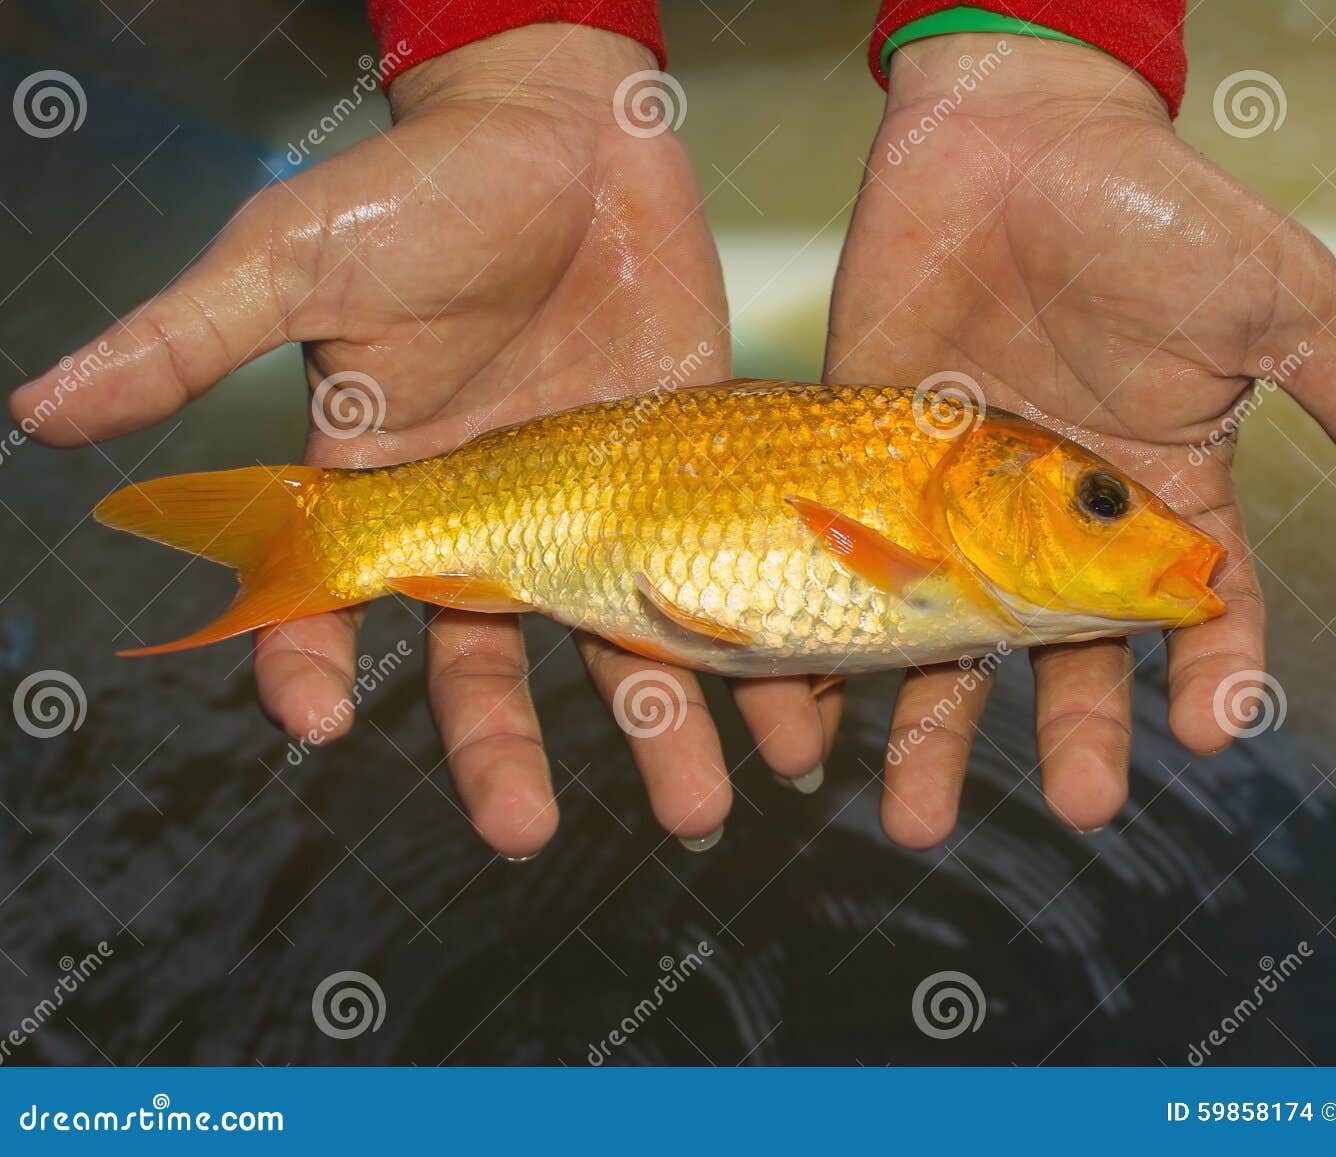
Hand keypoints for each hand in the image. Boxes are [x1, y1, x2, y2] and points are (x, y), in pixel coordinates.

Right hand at [10, 24, 835, 856]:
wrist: (572, 131)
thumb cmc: (424, 185)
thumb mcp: (299, 256)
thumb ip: (190, 339)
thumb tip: (40, 409)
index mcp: (391, 486)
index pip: (336, 606)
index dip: (315, 667)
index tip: (321, 726)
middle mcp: (495, 519)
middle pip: (490, 662)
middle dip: (504, 751)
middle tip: (527, 833)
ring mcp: (598, 508)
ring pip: (619, 643)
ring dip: (655, 731)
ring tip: (695, 810)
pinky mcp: (687, 478)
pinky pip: (720, 578)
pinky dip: (756, 646)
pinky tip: (793, 711)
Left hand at [825, 35, 1335, 847]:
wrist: (1005, 133)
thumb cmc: (1155, 208)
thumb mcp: (1277, 303)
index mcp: (1163, 495)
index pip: (1204, 614)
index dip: (1217, 675)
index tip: (1213, 732)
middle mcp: (1060, 522)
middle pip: (1072, 657)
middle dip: (1076, 736)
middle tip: (1081, 809)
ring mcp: (963, 507)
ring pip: (952, 643)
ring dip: (936, 732)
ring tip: (914, 817)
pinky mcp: (874, 474)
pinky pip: (851, 574)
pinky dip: (826, 646)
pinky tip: (809, 715)